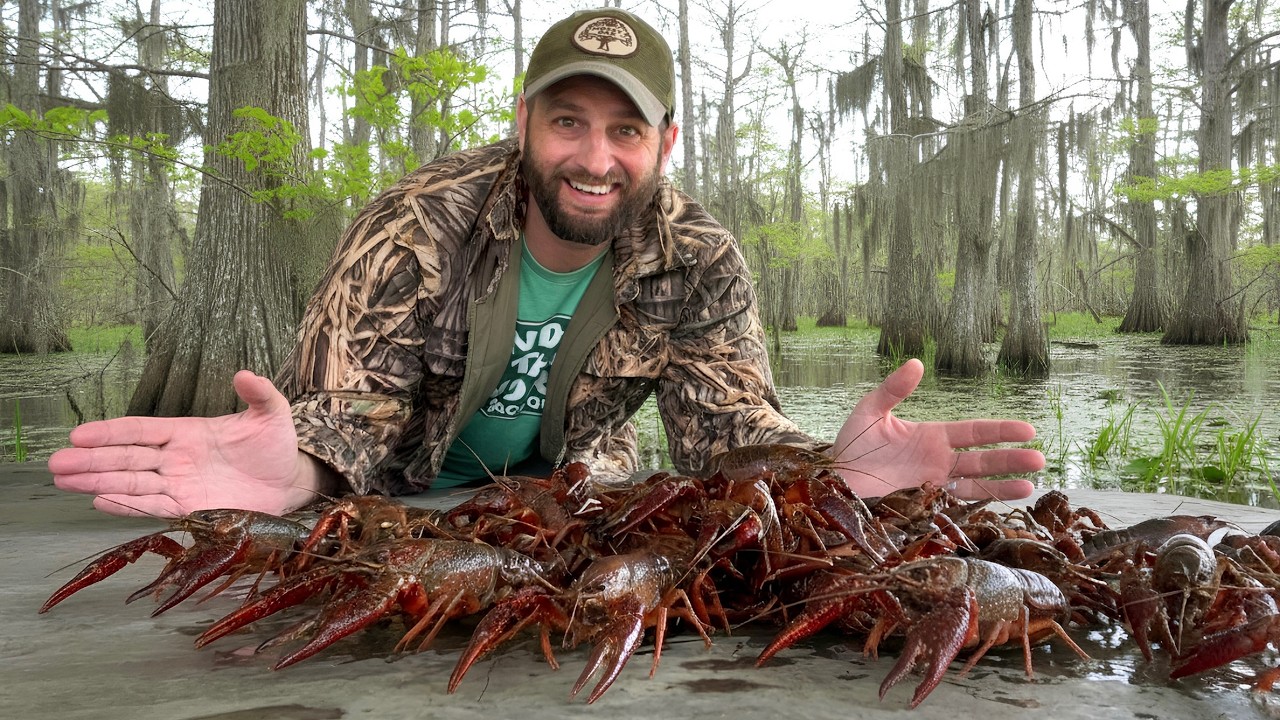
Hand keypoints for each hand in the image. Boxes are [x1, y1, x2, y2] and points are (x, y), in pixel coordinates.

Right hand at [49, 370, 324, 516]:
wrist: (290, 482)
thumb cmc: (275, 446)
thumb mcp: (272, 415)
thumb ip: (259, 394)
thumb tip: (246, 373)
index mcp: (187, 433)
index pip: (141, 431)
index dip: (111, 432)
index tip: (79, 434)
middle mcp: (176, 458)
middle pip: (127, 458)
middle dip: (91, 459)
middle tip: (55, 462)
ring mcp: (180, 484)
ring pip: (132, 482)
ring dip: (98, 480)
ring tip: (64, 480)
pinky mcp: (190, 508)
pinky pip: (153, 506)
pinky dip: (127, 504)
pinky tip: (100, 500)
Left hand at [829, 359, 1042, 500]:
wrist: (832, 482)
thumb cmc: (849, 446)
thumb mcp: (870, 412)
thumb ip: (893, 390)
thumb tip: (916, 363)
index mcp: (930, 437)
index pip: (973, 432)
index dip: (1000, 431)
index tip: (1028, 431)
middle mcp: (937, 461)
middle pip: (982, 459)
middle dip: (1010, 459)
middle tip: (1039, 459)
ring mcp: (933, 484)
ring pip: (974, 484)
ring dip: (1002, 485)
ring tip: (1030, 486)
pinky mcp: (924, 504)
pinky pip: (954, 504)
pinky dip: (976, 504)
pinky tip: (999, 505)